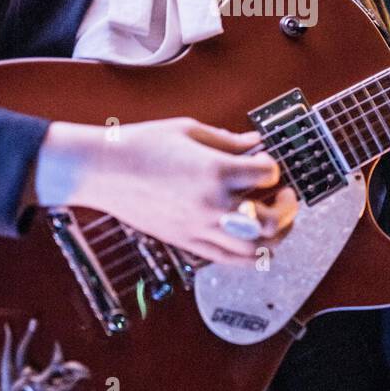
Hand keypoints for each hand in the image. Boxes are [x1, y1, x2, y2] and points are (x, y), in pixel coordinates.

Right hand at [33, 116, 298, 263]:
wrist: (103, 169)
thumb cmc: (141, 144)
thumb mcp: (189, 130)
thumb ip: (228, 140)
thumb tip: (256, 142)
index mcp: (216, 171)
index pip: (267, 174)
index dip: (273, 166)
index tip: (266, 161)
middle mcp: (213, 205)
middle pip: (272, 220)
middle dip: (287, 207)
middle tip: (284, 194)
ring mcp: (200, 229)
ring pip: (256, 248)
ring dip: (274, 235)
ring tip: (274, 220)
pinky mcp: (187, 243)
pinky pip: (230, 260)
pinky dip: (250, 254)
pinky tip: (252, 239)